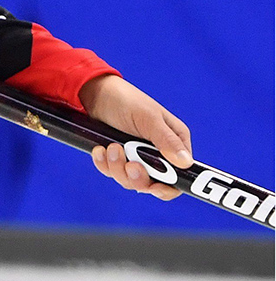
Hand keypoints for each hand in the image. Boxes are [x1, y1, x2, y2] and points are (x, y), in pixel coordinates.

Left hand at [79, 74, 191, 200]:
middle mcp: (158, 153)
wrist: (95, 93)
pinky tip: (99, 150)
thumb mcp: (148, 118)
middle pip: (152, 183)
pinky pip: (112, 172)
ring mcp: (136, 157)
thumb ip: (166, 140)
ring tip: (110, 147)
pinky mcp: (118, 158)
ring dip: (117, 168)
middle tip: (129, 164)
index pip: (179, 177)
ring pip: (130, 180)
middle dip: (137, 177)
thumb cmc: (126, 100)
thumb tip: (186, 163)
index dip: (168, 188)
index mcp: (174, 143)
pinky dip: (105, 164)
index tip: (154, 188)